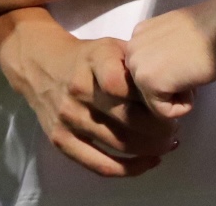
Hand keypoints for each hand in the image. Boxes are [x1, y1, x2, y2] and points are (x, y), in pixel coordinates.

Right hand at [0, 16, 174, 178]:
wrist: (40, 64)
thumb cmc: (86, 57)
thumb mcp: (111, 47)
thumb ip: (137, 64)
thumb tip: (174, 86)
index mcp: (95, 60)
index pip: (128, 85)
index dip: (154, 100)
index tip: (172, 103)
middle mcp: (79, 90)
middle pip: (128, 120)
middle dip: (160, 129)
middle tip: (175, 128)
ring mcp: (68, 118)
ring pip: (119, 144)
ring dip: (150, 149)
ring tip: (168, 143)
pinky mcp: (61, 140)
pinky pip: (100, 165)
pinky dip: (129, 169)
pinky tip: (149, 162)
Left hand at [126, 7, 215, 120]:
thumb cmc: (211, 30)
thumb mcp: (175, 39)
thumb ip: (160, 53)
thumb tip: (165, 73)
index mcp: (139, 36)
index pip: (148, 72)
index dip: (172, 73)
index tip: (188, 57)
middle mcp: (131, 49)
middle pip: (148, 89)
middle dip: (172, 86)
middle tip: (192, 67)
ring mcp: (137, 66)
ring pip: (155, 102)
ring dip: (178, 95)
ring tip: (192, 72)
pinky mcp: (149, 83)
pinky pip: (163, 112)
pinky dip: (183, 106)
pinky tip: (193, 82)